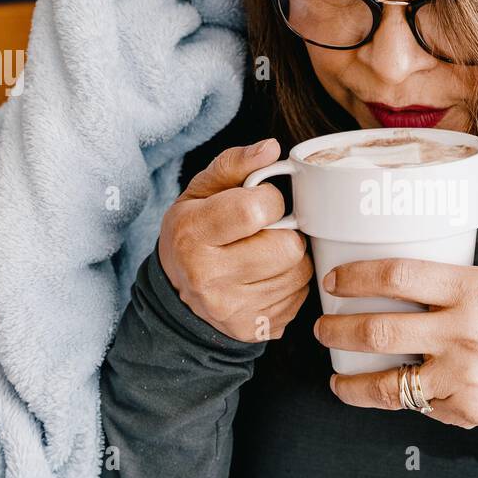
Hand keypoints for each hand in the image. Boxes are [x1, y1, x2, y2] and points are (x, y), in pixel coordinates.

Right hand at [159, 138, 312, 341]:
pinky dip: (290, 284)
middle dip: (286, 233)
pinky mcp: (253, 330)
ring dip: (292, 259)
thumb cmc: (195, 232)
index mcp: (191, 234)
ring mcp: (230, 309)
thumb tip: (271, 148)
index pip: (255, 210)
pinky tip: (267, 277)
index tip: (261, 202)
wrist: (177, 295)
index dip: (270, 200)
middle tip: (268, 232)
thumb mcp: (201, 191)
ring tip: (267, 253)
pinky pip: (299, 298)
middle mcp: (207, 277)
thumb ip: (235, 165)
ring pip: (300, 273)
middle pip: (287, 247)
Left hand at [315, 144, 477, 427]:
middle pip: (381, 332)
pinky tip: (379, 394)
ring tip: (336, 374)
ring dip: (352, 382)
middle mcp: (463, 336)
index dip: (357, 276)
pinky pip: (417, 406)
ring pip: (389, 385)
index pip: (399, 277)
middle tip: (321, 326)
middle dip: (339, 330)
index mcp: (476, 291)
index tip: (335, 279)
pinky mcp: (464, 410)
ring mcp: (462, 378)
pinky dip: (395, 401)